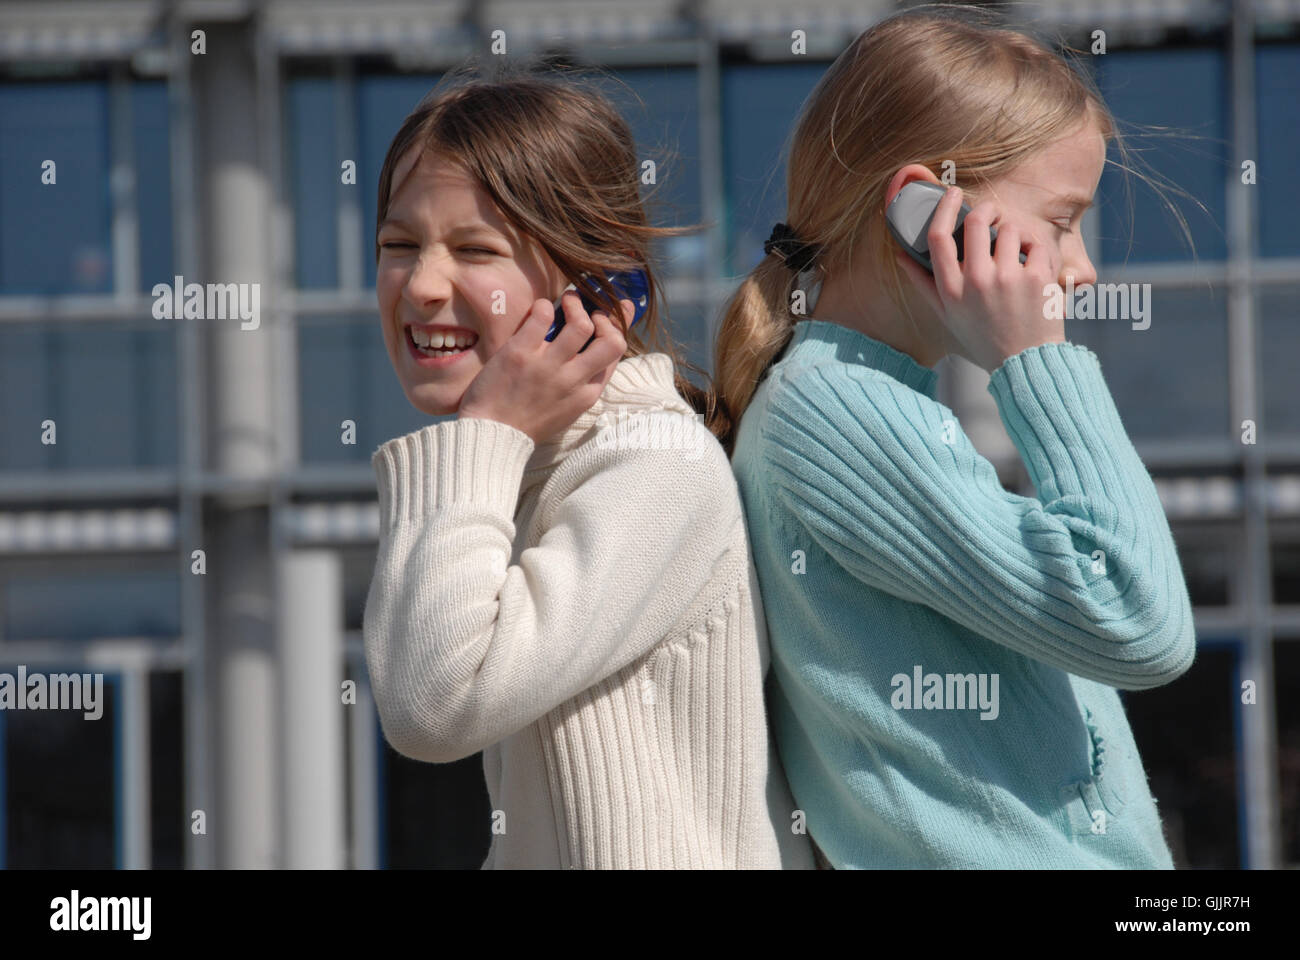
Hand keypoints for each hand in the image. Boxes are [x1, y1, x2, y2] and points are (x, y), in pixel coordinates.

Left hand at [457, 291, 631, 443]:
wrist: (491, 436)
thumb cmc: (526, 423)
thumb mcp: (566, 410)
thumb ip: (581, 385)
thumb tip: (589, 354)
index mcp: (587, 394)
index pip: (615, 355)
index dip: (618, 328)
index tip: (612, 313)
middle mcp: (572, 380)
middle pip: (612, 341)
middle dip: (605, 318)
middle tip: (590, 312)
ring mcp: (547, 366)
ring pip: (581, 324)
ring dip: (576, 304)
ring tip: (567, 301)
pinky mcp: (520, 353)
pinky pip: (542, 316)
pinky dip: (544, 306)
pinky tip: (539, 309)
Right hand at [893, 186, 1064, 372]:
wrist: (1023, 362)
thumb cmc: (983, 338)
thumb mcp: (947, 314)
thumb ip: (923, 284)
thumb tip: (900, 256)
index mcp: (951, 290)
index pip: (938, 238)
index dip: (944, 208)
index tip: (953, 193)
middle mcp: (976, 282)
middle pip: (976, 222)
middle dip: (987, 209)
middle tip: (993, 214)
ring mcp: (1007, 279)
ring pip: (1010, 229)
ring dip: (1014, 232)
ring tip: (1017, 249)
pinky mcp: (1035, 279)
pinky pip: (1037, 244)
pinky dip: (1037, 249)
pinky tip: (1034, 263)